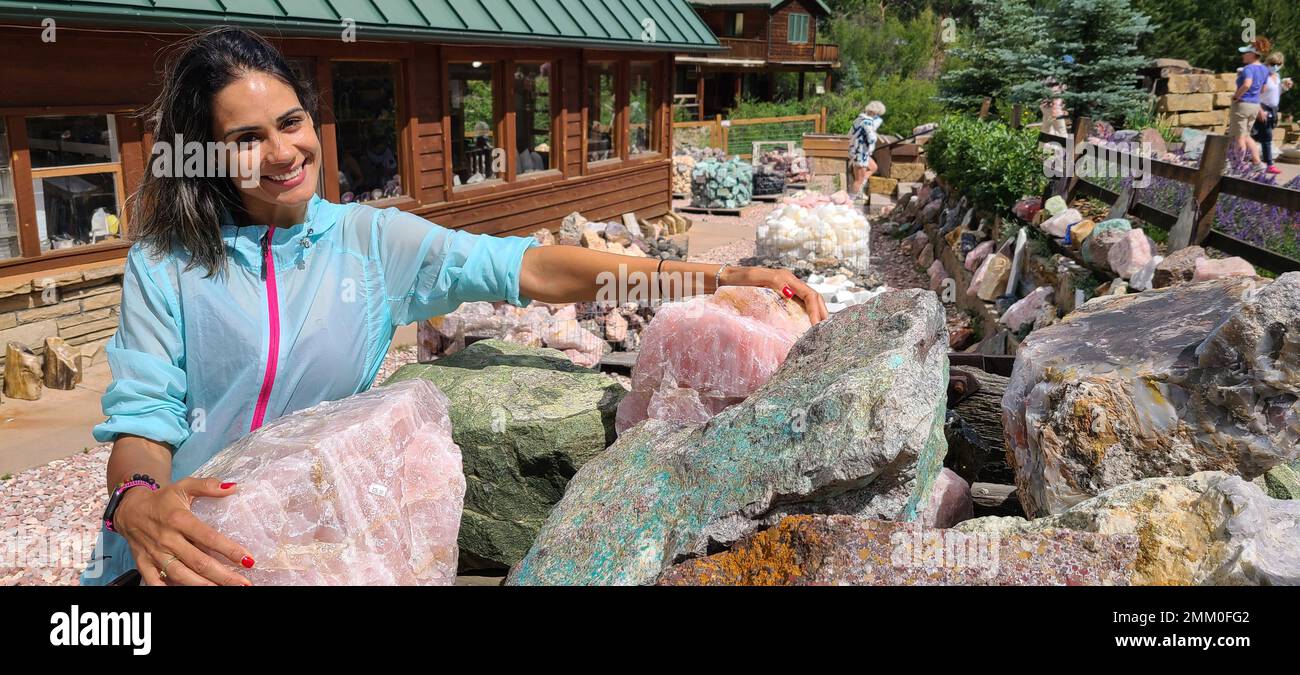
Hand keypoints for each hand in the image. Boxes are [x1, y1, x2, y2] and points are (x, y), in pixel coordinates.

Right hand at [113, 477, 253, 585]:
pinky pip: (154, 582)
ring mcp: (155, 554)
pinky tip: (188, 594)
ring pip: (181, 575)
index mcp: (179, 519)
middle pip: (198, 561)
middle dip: (223, 575)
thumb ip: (208, 486)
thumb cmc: (161, 500)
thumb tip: (233, 487)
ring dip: (203, 585)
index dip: (229, 549)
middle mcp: (167, 539)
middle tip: (243, 583)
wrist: (129, 509)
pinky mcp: (144, 564)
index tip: (248, 559)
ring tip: (223, 590)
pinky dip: (167, 590)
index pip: (208, 537)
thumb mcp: (184, 486)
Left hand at [721, 266, 828, 323]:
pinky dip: (806, 314)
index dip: (816, 310)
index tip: (818, 326)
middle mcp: (789, 283)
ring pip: (808, 301)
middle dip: (822, 313)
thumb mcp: (755, 278)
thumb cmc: (739, 279)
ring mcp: (785, 289)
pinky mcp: (779, 296)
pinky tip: (806, 325)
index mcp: (787, 278)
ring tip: (820, 330)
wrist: (725, 279)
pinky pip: (798, 305)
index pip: (810, 295)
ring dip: (816, 314)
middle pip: (814, 298)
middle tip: (826, 331)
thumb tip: (792, 294)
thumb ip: (774, 283)